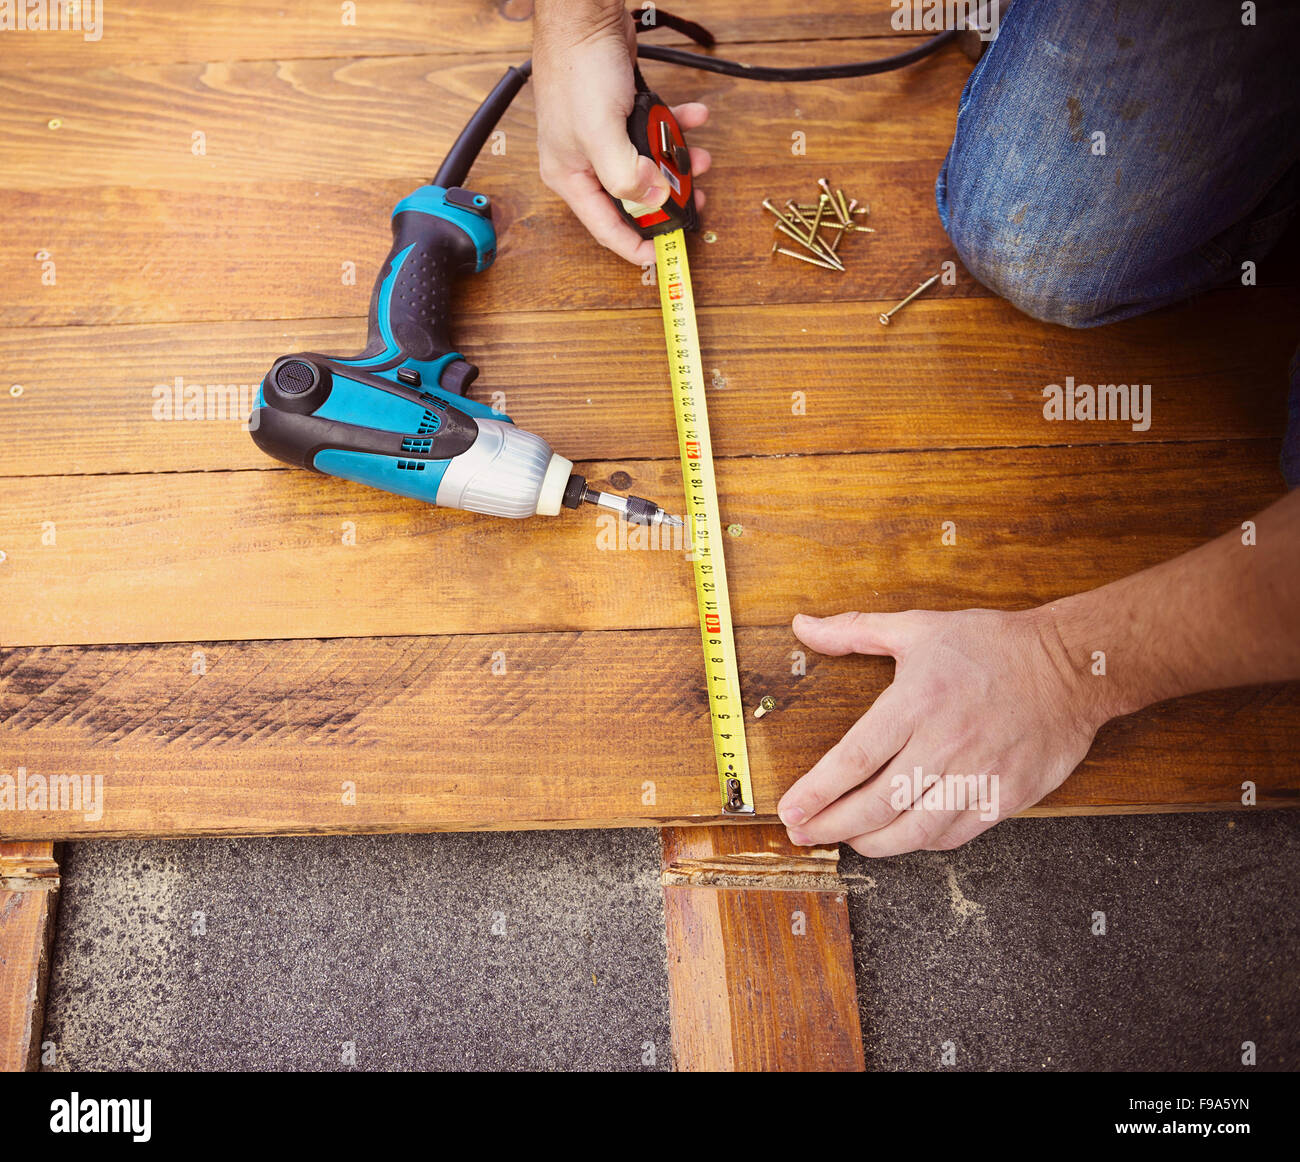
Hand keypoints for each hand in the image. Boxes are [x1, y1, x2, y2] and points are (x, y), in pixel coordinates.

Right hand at [533, 2, 710, 264]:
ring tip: (700, 155)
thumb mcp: (602, 134)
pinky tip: (695, 116)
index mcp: (570, 176)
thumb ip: (627, 177)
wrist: (586, 16)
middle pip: (632, 198)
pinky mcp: (621, 113)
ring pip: (648, 166)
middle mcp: (586, 162)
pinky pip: (654, 132)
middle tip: (695, 199)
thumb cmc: (580, 70)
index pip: (604, 227)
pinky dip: (676, 126)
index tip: (663, 257)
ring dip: (677, 160)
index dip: (635, 246)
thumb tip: (653, 202)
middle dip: (667, 198)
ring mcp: (604, 138)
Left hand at [778, 608, 1106, 855]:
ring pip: (915, 830)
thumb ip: (855, 631)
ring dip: (874, 843)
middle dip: (832, 826)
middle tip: (804, 833)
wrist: (1072, 665)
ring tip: (850, 839)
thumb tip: (803, 625)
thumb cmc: (991, 645)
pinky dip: (921, 841)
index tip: (790, 810)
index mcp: (917, 701)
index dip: (818, 791)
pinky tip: (902, 835)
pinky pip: (955, 834)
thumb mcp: (918, 627)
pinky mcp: (1008, 796)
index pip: (855, 758)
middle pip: (876, 804)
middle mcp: (945, 743)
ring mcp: (979, 774)